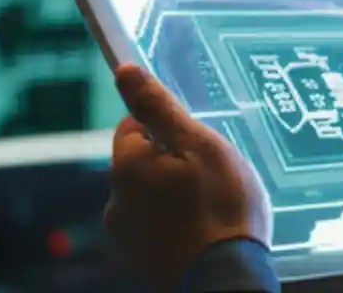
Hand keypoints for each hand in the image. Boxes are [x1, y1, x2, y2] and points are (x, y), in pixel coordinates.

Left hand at [106, 64, 271, 291]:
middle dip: (171, 165)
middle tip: (211, 178)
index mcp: (127, 168)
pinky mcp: (139, 261)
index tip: (197, 146)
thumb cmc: (221, 209)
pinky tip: (202, 230)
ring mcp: (125, 237)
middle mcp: (115, 202)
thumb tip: (124, 70)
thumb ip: (160, 109)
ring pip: (149, 197)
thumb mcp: (200, 147)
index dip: (167, 131)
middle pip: (142, 164)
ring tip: (211, 208)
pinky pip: (154, 227)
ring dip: (172, 196)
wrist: (227, 280)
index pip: (133, 127)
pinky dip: (174, 224)